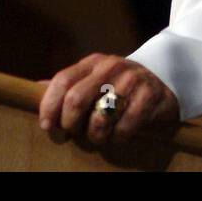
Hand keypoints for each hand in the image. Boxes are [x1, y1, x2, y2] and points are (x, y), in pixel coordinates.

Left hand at [38, 54, 179, 145]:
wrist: (165, 78)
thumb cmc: (120, 84)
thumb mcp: (95, 78)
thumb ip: (69, 84)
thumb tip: (35, 87)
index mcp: (93, 62)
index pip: (63, 80)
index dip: (49, 105)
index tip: (47, 125)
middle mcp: (111, 67)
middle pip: (77, 99)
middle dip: (70, 124)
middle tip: (73, 134)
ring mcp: (133, 80)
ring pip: (100, 117)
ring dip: (95, 135)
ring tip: (98, 137)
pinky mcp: (151, 96)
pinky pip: (126, 126)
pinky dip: (118, 138)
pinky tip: (119, 136)